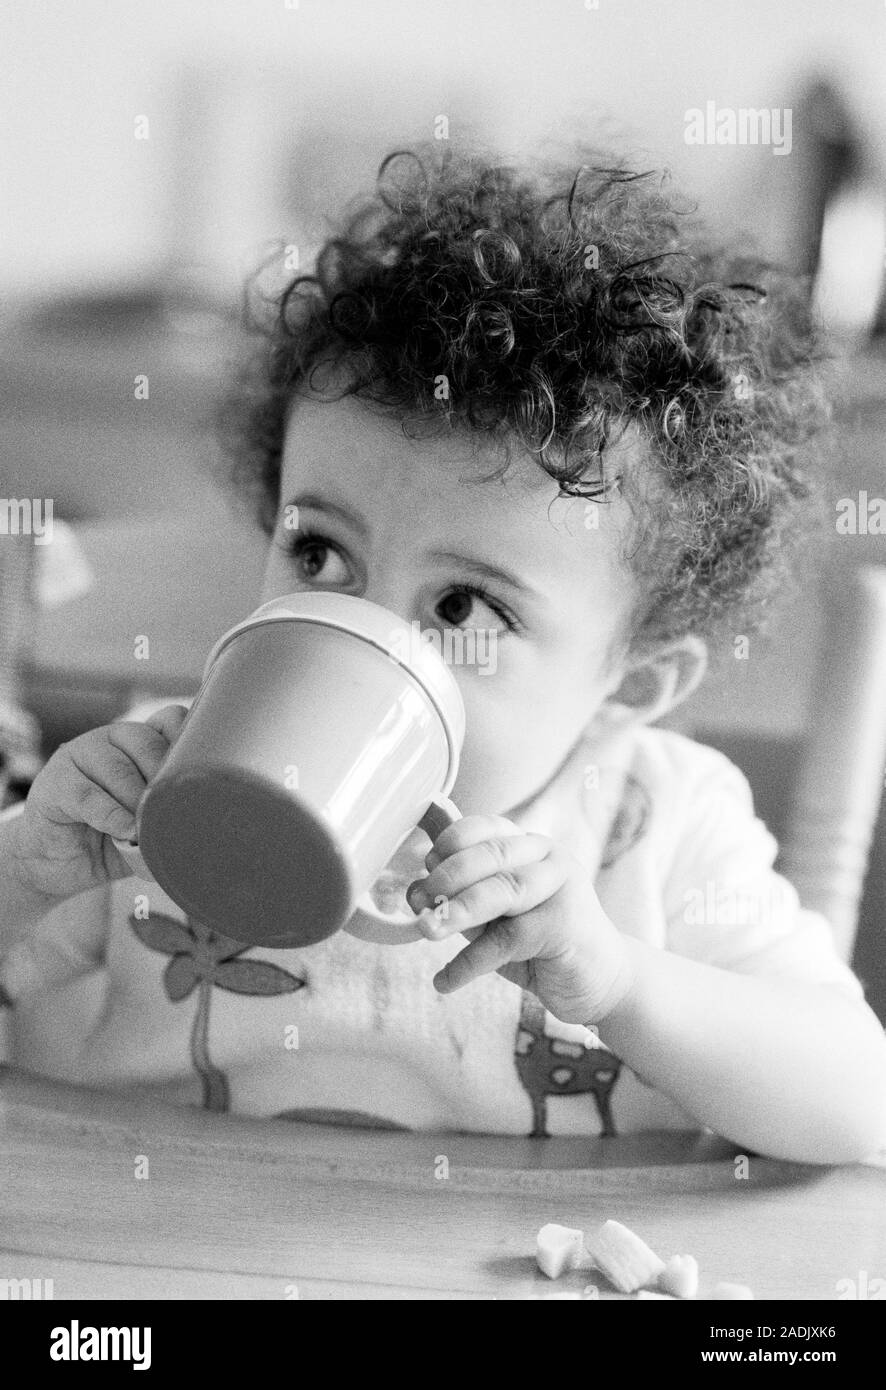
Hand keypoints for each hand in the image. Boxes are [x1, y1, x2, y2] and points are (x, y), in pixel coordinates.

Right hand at [10, 705, 188, 900]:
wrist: (56, 863)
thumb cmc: (111, 840)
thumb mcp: (149, 825)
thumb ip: (174, 812)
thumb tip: (210, 822)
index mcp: (140, 741)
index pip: (171, 720)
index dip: (188, 743)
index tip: (200, 776)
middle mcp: (112, 739)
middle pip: (148, 744)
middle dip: (165, 781)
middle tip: (173, 814)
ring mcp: (80, 755)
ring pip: (119, 769)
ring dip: (138, 802)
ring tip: (147, 830)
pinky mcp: (56, 782)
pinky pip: (88, 796)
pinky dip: (111, 816)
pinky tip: (124, 833)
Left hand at [406, 813, 633, 1025]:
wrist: (602, 982)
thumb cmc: (541, 945)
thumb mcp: (498, 915)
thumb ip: (465, 897)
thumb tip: (415, 889)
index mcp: (531, 848)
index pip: (488, 827)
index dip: (452, 840)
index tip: (425, 864)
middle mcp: (550, 859)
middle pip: (493, 854)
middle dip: (449, 875)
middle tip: (419, 899)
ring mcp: (563, 890)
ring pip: (503, 891)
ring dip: (458, 910)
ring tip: (426, 930)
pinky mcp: (565, 928)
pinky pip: (507, 941)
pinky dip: (470, 962)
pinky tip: (444, 980)